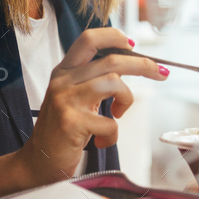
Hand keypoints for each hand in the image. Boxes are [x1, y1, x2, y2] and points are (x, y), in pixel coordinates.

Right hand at [18, 28, 167, 182]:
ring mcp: (66, 100)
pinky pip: (110, 123)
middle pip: (111, 60)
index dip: (113, 36)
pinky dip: (113, 135)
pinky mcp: (71, 123)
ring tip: (119, 113)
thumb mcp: (73, 97)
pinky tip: (102, 141)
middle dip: (143, 65)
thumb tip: (128, 67)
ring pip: (114, 83)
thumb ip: (92, 80)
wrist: (38, 162)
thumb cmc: (62, 131)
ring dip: (127, 99)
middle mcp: (63, 81)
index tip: (133, 44)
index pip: (89, 39)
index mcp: (63, 71)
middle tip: (161, 73)